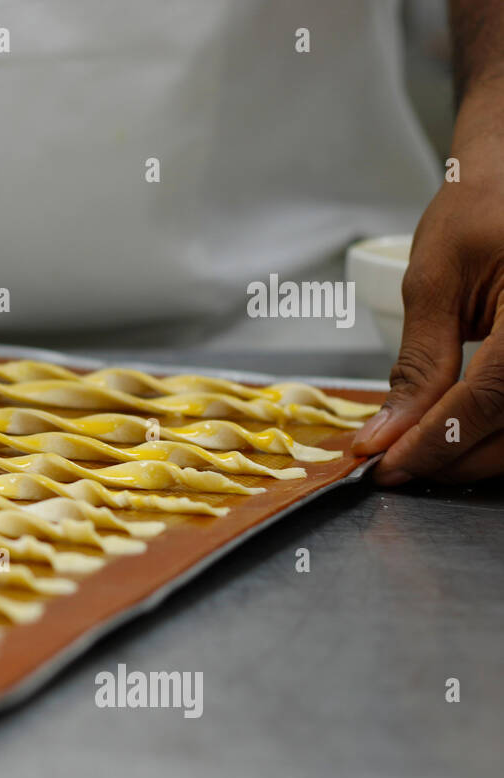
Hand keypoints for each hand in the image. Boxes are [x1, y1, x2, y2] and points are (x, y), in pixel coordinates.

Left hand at [353, 83, 503, 483]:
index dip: (436, 441)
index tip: (386, 465)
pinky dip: (499, 433)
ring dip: (478, 455)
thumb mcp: (436, 279)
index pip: (491, 397)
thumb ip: (418, 362)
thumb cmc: (483, 208)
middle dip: (453, 458)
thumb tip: (387, 433)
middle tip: (397, 467)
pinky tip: (460, 436)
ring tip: (421, 454)